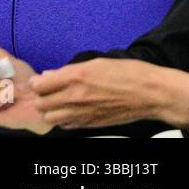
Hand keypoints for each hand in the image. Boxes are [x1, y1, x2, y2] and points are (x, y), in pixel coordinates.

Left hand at [30, 59, 188, 130]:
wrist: (151, 94)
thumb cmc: (127, 73)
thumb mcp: (95, 62)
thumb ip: (68, 71)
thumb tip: (49, 75)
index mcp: (75, 77)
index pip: (38, 85)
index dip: (37, 83)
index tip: (41, 81)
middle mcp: (75, 97)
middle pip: (40, 104)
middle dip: (40, 97)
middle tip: (47, 92)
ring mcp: (83, 113)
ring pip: (50, 118)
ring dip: (50, 110)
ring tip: (57, 103)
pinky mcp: (91, 124)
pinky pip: (66, 126)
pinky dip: (63, 120)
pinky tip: (70, 111)